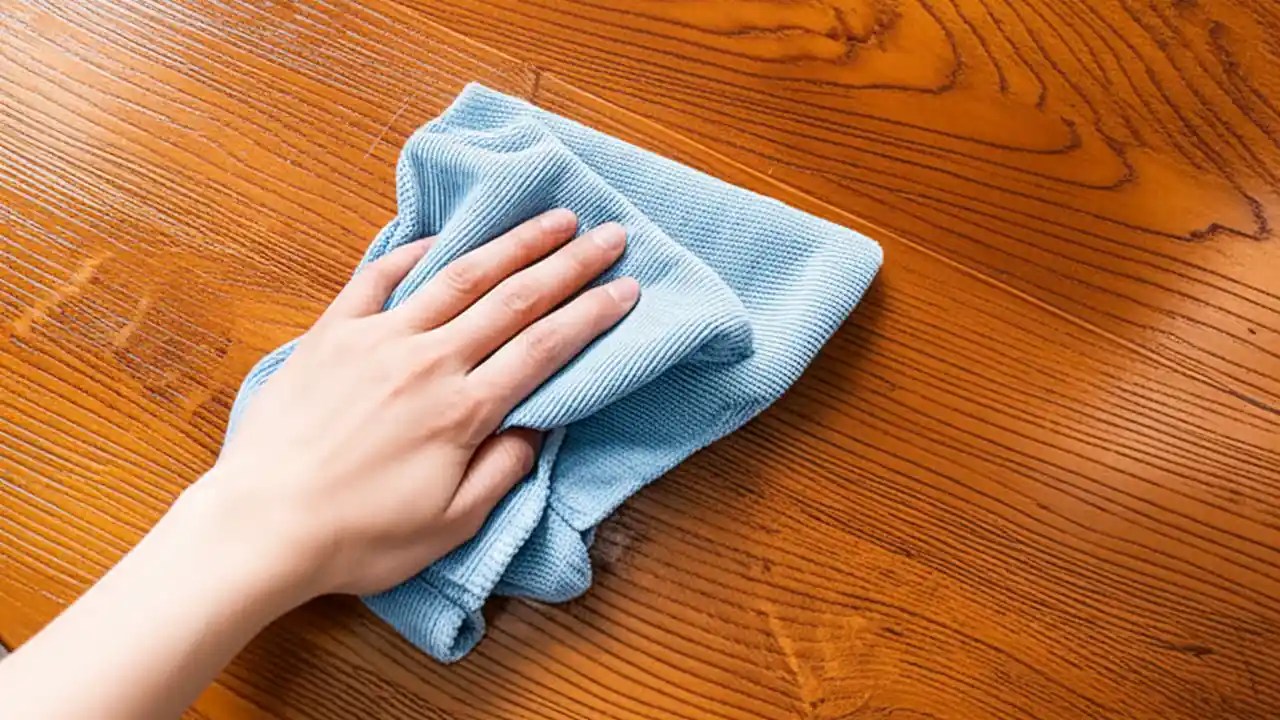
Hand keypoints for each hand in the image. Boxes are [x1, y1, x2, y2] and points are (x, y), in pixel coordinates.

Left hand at [188, 208, 636, 603]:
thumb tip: (535, 425)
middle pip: (514, 300)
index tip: (626, 287)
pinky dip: (412, 251)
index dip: (591, 315)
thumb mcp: (449, 525)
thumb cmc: (358, 537)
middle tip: (609, 234)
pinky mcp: (332, 334)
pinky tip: (440, 236)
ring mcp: (377, 340)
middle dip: (569, 264)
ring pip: (458, 277)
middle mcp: (428, 361)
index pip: (544, 348)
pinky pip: (377, 278)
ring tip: (551, 218)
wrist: (260, 525)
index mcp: (462, 411)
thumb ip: (501, 471)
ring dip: (511, 243)